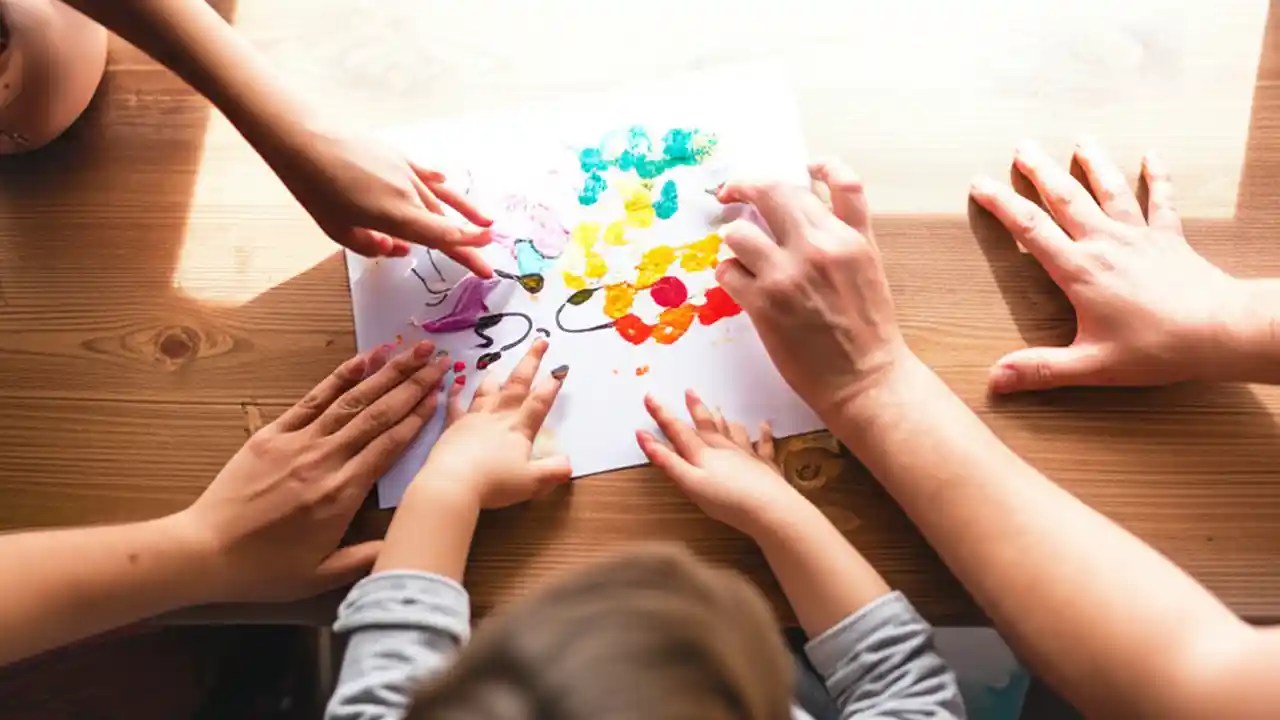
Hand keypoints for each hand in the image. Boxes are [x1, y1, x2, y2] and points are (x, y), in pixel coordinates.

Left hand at [176, 341, 449, 601]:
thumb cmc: (264, 570)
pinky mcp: (273, 434)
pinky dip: (341, 376)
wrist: (205, 551)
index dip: (418, 417)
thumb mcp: (321, 575)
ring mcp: (297, 442)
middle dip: (412, 384)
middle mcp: (324, 460)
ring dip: (386, 372)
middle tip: (440, 360)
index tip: (441, 394)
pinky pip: (313, 399)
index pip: (389, 445)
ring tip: (413, 350)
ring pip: (351, 400)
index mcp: (341, 494)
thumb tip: (407, 544)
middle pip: (378, 414)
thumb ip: (367, 558)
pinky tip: (363, 358)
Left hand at [258, 123, 493, 274]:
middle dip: (466, 244)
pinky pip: (425, 174)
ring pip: (439, 198)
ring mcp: (406, 172)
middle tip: (484, 266)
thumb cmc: (315, 187)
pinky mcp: (397, 156)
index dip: (466, 246)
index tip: (486, 254)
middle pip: (444, 222)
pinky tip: (447, 183)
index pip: (442, 235)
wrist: (304, 138)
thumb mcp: (337, 229)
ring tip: (486, 222)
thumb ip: (372, 245)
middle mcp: (409, 194)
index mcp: (397, 215)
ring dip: (463, 212)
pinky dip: (439, 184)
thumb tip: (399, 248)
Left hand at [411, 339, 570, 508]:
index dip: (551, 386)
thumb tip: (569, 464)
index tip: (560, 368)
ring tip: (497, 367)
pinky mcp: (452, 427)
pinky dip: (455, 394)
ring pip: (486, 391)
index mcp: (519, 429)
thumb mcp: (532, 483)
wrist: (452, 483)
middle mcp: (498, 417)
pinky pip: (454, 406)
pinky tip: (453, 385)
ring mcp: (473, 419)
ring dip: (494, 377)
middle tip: (540, 341)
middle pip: (516, 385)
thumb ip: (553, 472)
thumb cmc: (494, 483)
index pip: (539, 402)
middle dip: (531, 362)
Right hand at [637, 390, 804, 537]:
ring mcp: (746, 455)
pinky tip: (764, 426)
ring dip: (724, 420)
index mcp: (703, 454)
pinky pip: (763, 445)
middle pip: (706, 425)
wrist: (768, 508)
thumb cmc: (726, 499)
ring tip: (720, 409)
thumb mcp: (689, 482)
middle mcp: (724, 449)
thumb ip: (667, 460)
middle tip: (689, 391)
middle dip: (696, 409)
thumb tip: (644, 437)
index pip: (678, 430)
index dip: (662, 414)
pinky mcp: (765, 465)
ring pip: (733, 432)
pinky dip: (762, 434)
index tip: (650, 397)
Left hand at [713, 160, 912, 419]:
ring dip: (735, 241)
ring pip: (738, 232)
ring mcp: (788, 274)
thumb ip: (846, 227)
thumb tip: (815, 192)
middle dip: (743, 186)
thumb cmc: (868, 326)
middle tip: (731, 192)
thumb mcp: (869, 265)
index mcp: (851, 236)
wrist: (864, 379)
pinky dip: (729, 274)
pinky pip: (727, 270)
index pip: (835, 177)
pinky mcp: (764, 303)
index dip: (818, 163)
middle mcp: (819, 247)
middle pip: (771, 192)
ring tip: (744, 256)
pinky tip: (741, 284)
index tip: (801, 165)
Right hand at [970, 140, 1244, 392]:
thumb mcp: (1092, 366)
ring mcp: (1139, 236)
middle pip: (1066, 198)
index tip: (981, 184)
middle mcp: (1105, 244)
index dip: (1002, 204)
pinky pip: (1161, 200)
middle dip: (1041, 171)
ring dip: (1092, 163)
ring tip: (1080, 141)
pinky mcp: (1169, 238)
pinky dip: (1157, 175)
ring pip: (1109, 190)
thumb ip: (1042, 369)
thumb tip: (996, 379)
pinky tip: (1152, 156)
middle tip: (1023, 147)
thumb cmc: (1158, 349)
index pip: (1031, 229)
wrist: (1219, 331)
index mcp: (1080, 271)